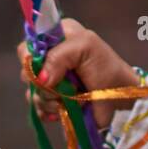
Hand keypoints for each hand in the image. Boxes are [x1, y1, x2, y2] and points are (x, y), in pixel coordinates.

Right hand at [17, 17, 140, 129]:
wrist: (120, 98)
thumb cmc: (107, 67)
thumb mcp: (86, 47)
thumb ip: (59, 56)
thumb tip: (40, 79)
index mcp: (57, 37)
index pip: (29, 44)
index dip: (31, 59)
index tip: (44, 70)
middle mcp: (50, 57)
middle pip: (27, 70)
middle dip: (42, 83)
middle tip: (61, 86)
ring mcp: (50, 81)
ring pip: (31, 91)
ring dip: (49, 99)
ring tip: (69, 100)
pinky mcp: (52, 101)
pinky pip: (37, 107)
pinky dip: (48, 111)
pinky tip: (61, 111)